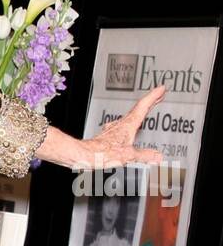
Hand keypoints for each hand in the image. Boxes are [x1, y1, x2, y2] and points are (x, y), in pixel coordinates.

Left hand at [36, 86, 166, 170]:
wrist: (84, 156)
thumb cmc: (101, 153)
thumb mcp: (128, 155)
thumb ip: (144, 155)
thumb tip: (157, 156)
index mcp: (127, 126)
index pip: (143, 107)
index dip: (153, 97)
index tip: (161, 88)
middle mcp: (120, 125)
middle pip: (137, 110)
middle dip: (149, 102)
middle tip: (158, 95)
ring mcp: (113, 130)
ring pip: (130, 117)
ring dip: (140, 112)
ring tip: (147, 109)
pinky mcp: (108, 137)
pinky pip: (123, 127)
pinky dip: (130, 124)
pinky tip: (128, 130)